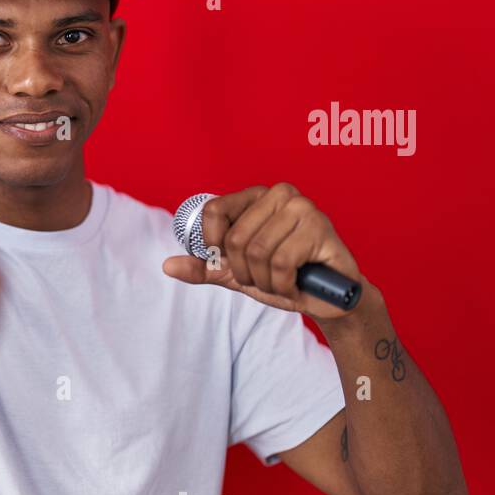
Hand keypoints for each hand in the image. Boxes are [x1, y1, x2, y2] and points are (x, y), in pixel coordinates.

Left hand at [160, 183, 366, 321]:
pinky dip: (283, 285)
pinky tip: (296, 284)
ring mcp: (302, 208)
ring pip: (257, 253)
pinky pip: (281, 264)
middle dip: (244, 272)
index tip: (229, 262)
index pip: (213, 211)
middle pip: (235, 238)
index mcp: (256, 197)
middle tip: (264, 278)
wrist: (327, 300)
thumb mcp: (236, 274)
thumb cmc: (284, 279)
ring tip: (283, 281)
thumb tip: (167, 265)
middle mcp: (280, 194)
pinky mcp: (320, 228)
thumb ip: (205, 268)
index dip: (213, 246)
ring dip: (265, 281)